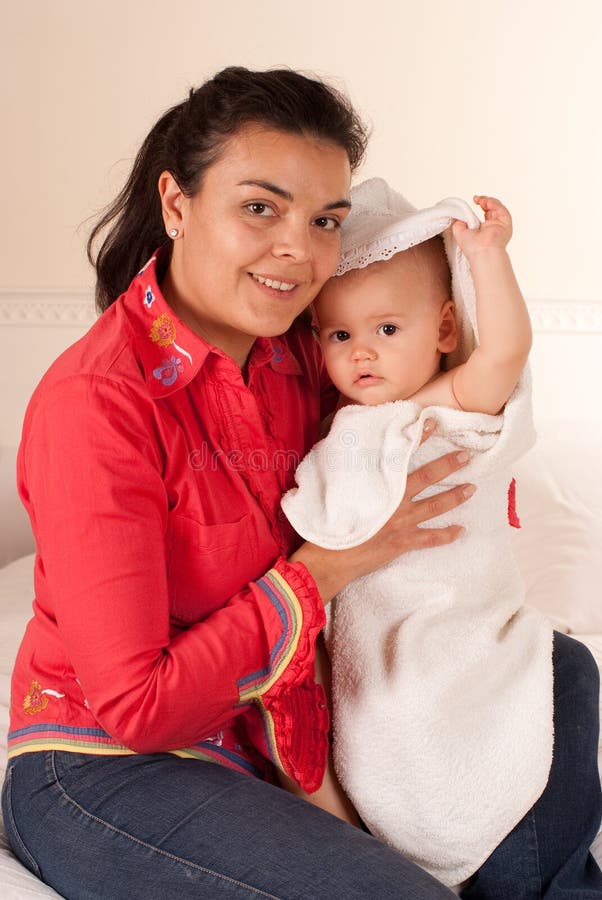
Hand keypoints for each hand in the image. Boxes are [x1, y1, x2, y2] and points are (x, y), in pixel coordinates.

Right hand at [289, 424, 474, 603]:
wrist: (329, 557)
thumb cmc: (328, 519)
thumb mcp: (334, 485)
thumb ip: (344, 467)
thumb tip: (341, 446)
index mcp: (379, 482)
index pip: (403, 453)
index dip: (419, 437)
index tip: (433, 423)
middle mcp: (396, 500)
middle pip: (428, 477)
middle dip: (449, 465)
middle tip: (466, 456)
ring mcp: (402, 522)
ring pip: (435, 506)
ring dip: (455, 497)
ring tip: (471, 489)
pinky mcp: (403, 543)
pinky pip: (430, 539)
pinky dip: (447, 535)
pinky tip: (461, 530)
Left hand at [452, 195, 512, 259]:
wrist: (481, 251)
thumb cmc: (472, 247)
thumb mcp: (459, 231)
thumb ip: (458, 222)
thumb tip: (457, 215)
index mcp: (485, 230)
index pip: (486, 213)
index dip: (481, 205)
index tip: (474, 200)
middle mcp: (494, 227)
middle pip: (493, 209)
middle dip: (485, 201)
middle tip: (476, 199)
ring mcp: (501, 225)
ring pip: (498, 207)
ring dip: (489, 201)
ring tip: (480, 201)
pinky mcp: (506, 222)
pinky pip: (501, 209)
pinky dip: (494, 203)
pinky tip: (486, 202)